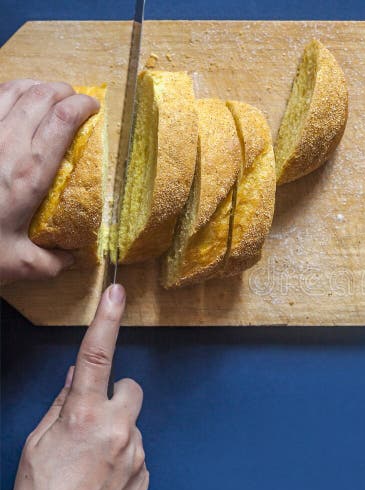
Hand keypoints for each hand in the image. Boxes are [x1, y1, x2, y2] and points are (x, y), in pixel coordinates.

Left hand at [0, 79, 98, 284]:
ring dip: (35, 86)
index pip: (63, 118)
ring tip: (46, 95)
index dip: (83, 105)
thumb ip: (51, 261)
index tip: (94, 108)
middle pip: (41, 95)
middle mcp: (6, 145)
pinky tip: (12, 102)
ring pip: (13, 89)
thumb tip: (69, 255)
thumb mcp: (18, 264)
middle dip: (63, 90)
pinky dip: (7, 93)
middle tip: (74, 99)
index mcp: (29, 173)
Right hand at [12, 284, 148, 489]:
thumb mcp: (35, 446)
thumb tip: (75, 378)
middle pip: (131, 388)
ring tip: (89, 462)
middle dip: (114, 396)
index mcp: (84, 417)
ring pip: (133, 423)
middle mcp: (119, 429)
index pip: (97, 356)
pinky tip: (100, 478)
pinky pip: (137, 451)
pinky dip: (123, 457)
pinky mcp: (146, 473)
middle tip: (90, 421)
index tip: (118, 293)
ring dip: (117, 431)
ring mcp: (137, 452)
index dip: (107, 320)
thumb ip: (60, 407)